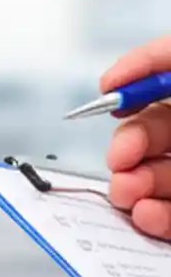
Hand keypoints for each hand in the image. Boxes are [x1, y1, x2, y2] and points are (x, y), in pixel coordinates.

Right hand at [105, 35, 170, 238]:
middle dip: (128, 150)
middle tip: (120, 161)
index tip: (114, 100)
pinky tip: (147, 216)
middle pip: (157, 136)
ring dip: (135, 188)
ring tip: (127, 195)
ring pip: (161, 179)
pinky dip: (158, 220)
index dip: (135, 90)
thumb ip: (163, 56)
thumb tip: (112, 80)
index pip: (162, 86)